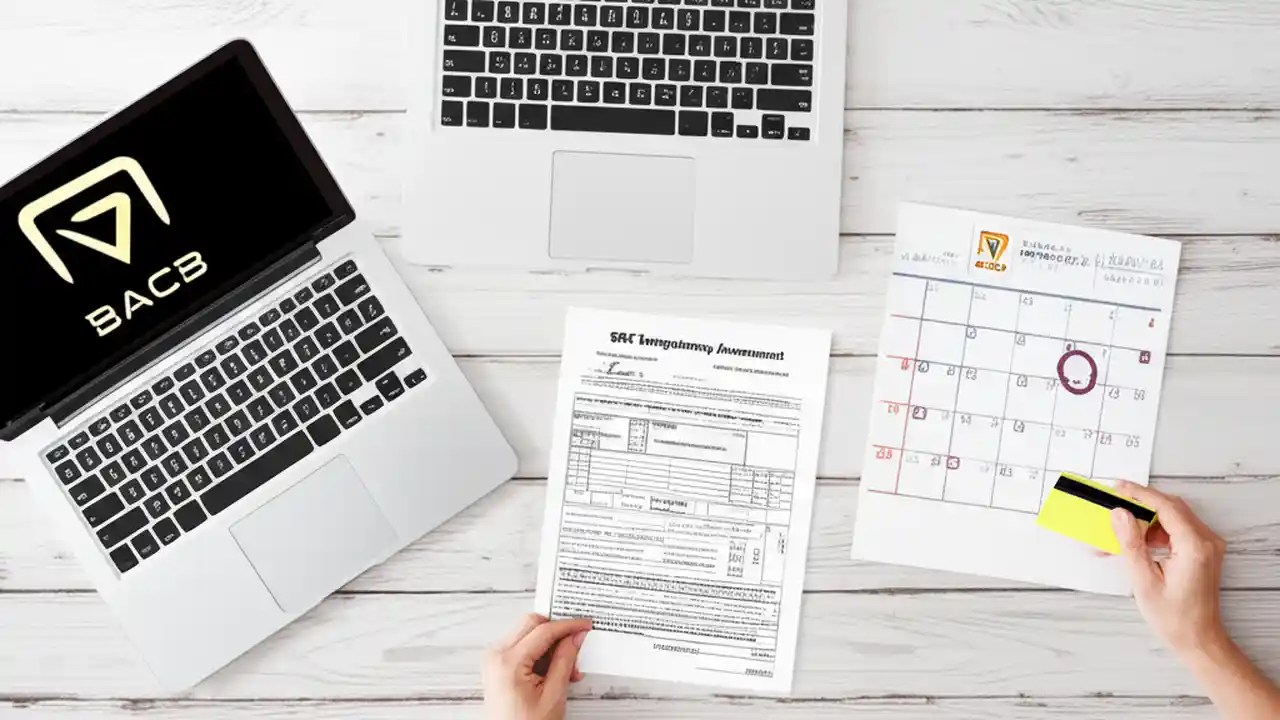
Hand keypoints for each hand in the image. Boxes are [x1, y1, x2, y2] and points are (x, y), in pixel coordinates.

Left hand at [483, 613, 591, 719]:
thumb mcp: (553, 695)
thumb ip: (565, 661)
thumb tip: (575, 637)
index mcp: (508, 663)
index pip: (543, 631)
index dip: (568, 625)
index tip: (584, 625)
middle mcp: (496, 656)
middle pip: (532, 624)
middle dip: (557, 633)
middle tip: (576, 647)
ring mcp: (494, 660)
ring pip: (527, 633)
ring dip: (549, 645)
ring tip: (566, 670)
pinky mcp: (496, 665)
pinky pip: (520, 646)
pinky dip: (539, 653)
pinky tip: (553, 671)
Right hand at [1110, 480, 1227, 656]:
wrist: (1198, 638)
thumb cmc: (1174, 617)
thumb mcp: (1144, 581)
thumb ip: (1131, 543)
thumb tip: (1119, 514)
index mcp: (1194, 547)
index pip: (1166, 507)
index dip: (1139, 494)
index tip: (1117, 487)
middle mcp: (1206, 542)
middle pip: (1171, 507)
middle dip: (1140, 504)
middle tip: (1113, 505)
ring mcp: (1208, 546)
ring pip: (1173, 517)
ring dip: (1146, 521)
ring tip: (1120, 534)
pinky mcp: (1204, 551)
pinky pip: (1178, 529)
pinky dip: (1155, 532)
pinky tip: (1137, 544)